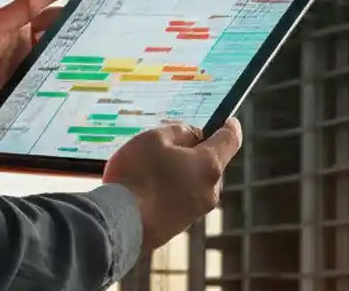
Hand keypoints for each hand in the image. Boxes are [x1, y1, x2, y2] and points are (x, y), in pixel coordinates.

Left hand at [0, 0, 97, 130]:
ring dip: (77, 53)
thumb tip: (41, 2)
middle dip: (81, 22)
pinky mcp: (24, 90)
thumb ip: (15, 18)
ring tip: (106, 51)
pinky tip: (85, 83)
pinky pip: (51, 83)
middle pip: (58, 28)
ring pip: (59, 55)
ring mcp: (24, 67)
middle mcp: (20, 42)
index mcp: (10, 23)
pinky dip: (67, 81)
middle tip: (112, 20)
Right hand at [102, 118, 242, 251]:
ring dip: (179, 172)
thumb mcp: (154, 138)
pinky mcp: (179, 226)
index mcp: (209, 165)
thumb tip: (192, 137)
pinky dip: (169, 191)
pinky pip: (181, 200)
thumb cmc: (137, 176)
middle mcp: (209, 191)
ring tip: (148, 169)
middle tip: (166, 144)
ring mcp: (195, 212)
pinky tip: (145, 189)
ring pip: (193, 182)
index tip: (227, 121)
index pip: (230, 140)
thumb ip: (179, 131)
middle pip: (209, 162)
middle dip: (194, 151)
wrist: (118, 224)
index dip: (228, 126)